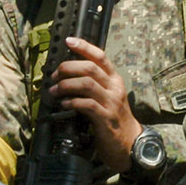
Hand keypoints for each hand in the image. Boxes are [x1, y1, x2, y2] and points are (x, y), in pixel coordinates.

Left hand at [45, 38, 142, 170]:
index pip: (100, 56)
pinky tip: (64, 104)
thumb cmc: (115, 119)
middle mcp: (114, 87)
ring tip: (55, 91)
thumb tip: (69, 75)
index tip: (69, 41)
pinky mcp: (105, 118)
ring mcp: (111, 102)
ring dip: (66, 85)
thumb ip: (95, 85)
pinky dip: (72, 101)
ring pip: (86, 83)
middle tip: (54, 76)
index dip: (84, 46)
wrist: (130, 143)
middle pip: (89, 68)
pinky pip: (86, 104)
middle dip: (67, 68)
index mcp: (115, 79)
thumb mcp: (109, 96)